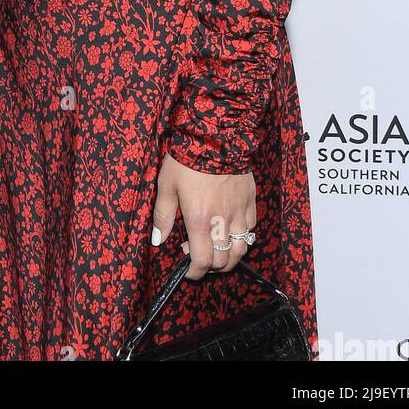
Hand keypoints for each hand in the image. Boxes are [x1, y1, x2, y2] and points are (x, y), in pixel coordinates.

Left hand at [152, 150, 256, 279]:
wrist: (216, 136)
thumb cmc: (187, 160)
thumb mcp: (166, 185)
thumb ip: (163, 216)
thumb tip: (158, 240)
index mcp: (200, 221)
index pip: (201, 261)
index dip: (194, 272)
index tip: (187, 271)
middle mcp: (222, 222)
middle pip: (224, 261)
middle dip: (211, 267)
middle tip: (198, 256)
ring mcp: (240, 213)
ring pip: (241, 250)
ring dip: (229, 258)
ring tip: (217, 250)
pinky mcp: (251, 202)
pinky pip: (251, 229)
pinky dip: (242, 237)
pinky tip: (230, 230)